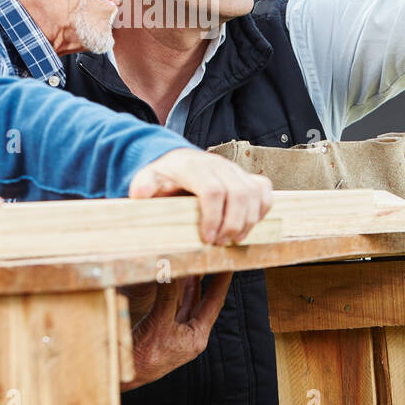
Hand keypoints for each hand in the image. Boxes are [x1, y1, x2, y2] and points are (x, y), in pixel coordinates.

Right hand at [121, 273, 233, 390]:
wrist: (126, 375)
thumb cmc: (144, 354)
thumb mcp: (158, 321)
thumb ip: (166, 295)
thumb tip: (170, 270)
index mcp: (197, 336)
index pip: (215, 303)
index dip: (222, 281)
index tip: (229, 264)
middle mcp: (192, 336)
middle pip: (206, 303)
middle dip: (210, 281)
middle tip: (215, 261)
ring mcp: (180, 335)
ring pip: (191, 305)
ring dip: (193, 286)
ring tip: (197, 265)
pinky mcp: (167, 333)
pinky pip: (178, 309)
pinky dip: (179, 294)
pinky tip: (178, 282)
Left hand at [127, 149, 272, 244]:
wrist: (178, 160)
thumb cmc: (164, 176)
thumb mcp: (148, 178)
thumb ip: (143, 185)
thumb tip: (140, 193)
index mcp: (192, 166)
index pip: (213, 190)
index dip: (214, 217)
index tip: (207, 239)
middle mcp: (217, 164)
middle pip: (239, 194)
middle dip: (233, 224)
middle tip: (219, 244)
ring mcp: (235, 169)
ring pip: (254, 193)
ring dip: (248, 221)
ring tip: (233, 240)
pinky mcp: (246, 175)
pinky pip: (264, 190)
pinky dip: (262, 209)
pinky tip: (249, 225)